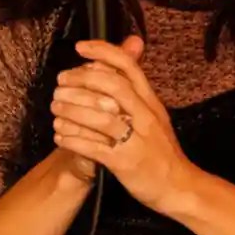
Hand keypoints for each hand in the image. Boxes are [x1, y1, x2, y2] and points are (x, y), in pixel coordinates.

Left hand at [50, 35, 196, 213]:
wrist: (179, 187)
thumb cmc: (162, 150)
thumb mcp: (154, 114)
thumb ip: (136, 87)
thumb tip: (129, 50)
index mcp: (151, 101)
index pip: (128, 67)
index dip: (103, 52)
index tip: (80, 47)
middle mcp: (145, 116)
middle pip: (112, 86)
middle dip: (81, 80)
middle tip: (60, 83)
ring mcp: (136, 139)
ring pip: (100, 117)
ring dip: (72, 109)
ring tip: (55, 107)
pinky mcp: (125, 162)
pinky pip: (95, 147)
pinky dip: (74, 139)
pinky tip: (60, 136)